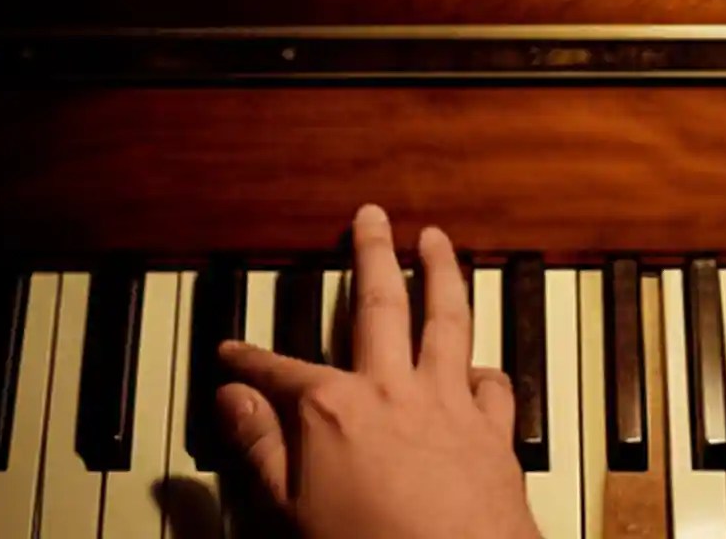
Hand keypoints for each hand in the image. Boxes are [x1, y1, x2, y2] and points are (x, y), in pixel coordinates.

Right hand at [216, 204, 540, 538]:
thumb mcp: (291, 511)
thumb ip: (261, 448)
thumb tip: (231, 401)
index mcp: (335, 410)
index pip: (280, 371)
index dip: (249, 361)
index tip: (231, 352)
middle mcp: (392, 390)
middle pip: (380, 305)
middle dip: (372, 254)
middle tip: (370, 217)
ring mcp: (448, 403)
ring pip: (447, 319)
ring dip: (442, 273)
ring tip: (436, 240)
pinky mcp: (492, 429)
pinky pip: (494, 383)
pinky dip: (487, 369)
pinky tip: (482, 363)